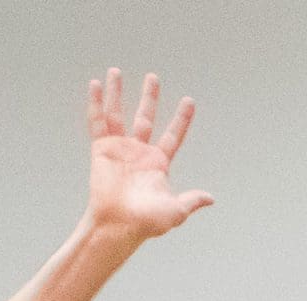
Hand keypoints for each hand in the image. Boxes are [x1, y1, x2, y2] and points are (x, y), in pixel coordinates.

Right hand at [84, 69, 212, 240]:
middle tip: (153, 77)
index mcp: (158, 163)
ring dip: (117, 93)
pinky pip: (98, 122)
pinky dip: (96, 104)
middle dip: (150, 97)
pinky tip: (97, 85)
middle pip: (145, 117)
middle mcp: (139, 152)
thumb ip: (191, 200)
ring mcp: (119, 149)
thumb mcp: (175, 211)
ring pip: (118, 114)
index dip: (181, 119)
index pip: (173, 135)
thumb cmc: (147, 222)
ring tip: (116, 70)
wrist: (118, 225)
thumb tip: (210, 198)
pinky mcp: (101, 149)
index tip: (189, 101)